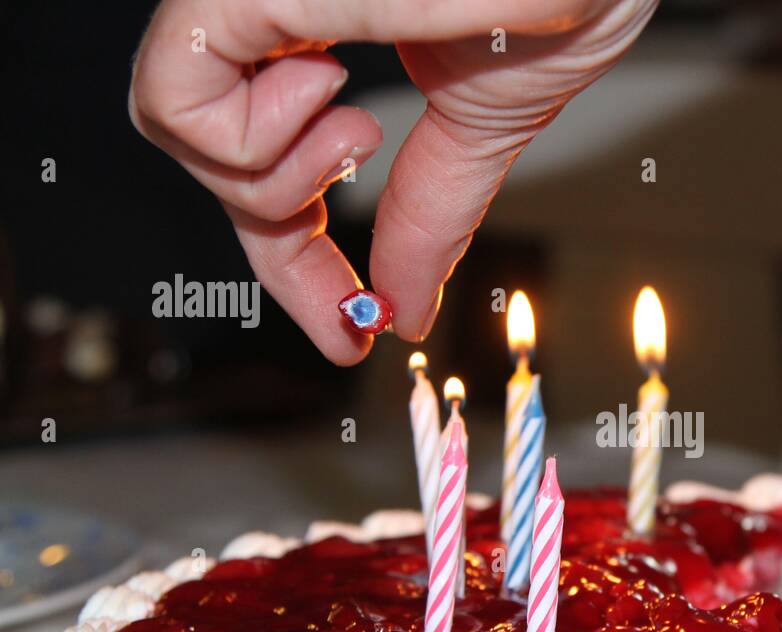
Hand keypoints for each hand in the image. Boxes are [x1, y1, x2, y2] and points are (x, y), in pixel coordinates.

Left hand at [129, 0, 655, 363]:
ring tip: (357, 129)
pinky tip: (330, 93)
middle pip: (217, 156)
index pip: (268, 156)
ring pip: (180, 132)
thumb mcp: (488, 122)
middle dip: (284, 249)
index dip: (293, 256)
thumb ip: (434, 210)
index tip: (345, 332)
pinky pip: (176, 101)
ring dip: (278, 183)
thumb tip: (407, 309)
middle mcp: (279, 5)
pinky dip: (251, 145)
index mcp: (334, 20)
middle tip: (353, 306)